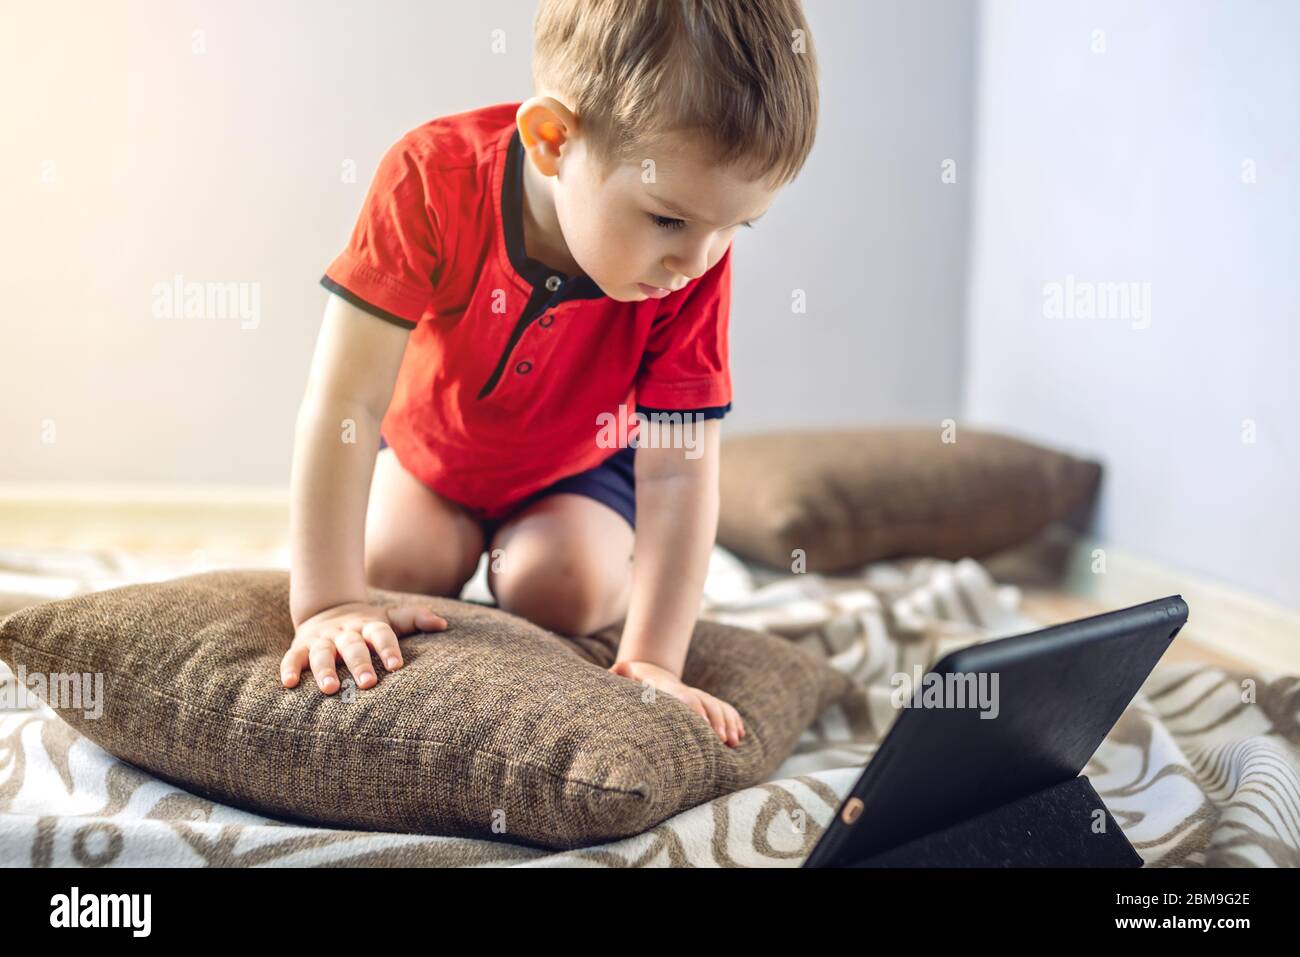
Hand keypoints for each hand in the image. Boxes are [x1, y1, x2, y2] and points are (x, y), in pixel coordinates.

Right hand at [281, 601, 446, 694]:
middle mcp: (345, 633)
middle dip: (359, 664)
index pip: (381, 634)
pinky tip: (289, 684)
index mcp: (369, 626)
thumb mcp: (390, 618)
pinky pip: (292, 658)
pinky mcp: (300, 647)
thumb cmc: (367, 625)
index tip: (397, 666)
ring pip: (321, 653)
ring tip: (330, 689)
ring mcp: (321, 640)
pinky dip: (289, 669)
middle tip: (367, 683)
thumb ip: (415, 618)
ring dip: (325, 670)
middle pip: (353, 646)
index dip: (388, 648)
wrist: (328, 609)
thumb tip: (443, 623)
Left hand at [609, 659, 745, 747]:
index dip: (693, 708)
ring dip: (726, 722)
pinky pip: (722, 709)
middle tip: (721, 739)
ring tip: (733, 742)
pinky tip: (739, 736)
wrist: (646, 673)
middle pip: (704, 701)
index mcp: (666, 687)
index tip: (702, 725)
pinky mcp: (701, 705)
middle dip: (714, 719)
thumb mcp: (624, 675)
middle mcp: (684, 691)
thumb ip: (621, 673)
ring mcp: (695, 697)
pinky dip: (732, 720)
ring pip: (716, 706)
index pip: (683, 695)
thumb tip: (617, 669)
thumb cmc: (631, 681)